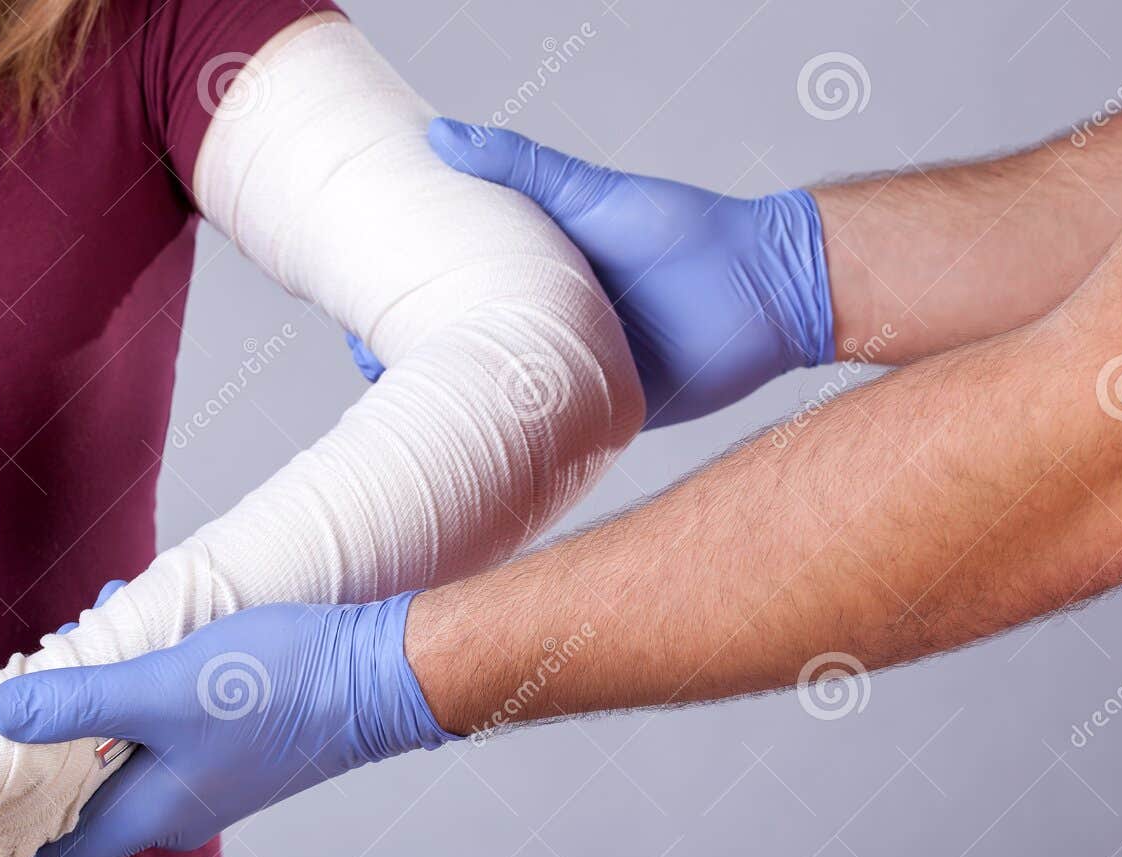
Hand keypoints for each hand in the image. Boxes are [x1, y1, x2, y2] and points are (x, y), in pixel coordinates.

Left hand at [0, 593, 450, 856]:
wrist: (378, 676)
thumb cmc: (280, 689)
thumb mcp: (162, 688)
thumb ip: (80, 702)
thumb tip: (0, 717)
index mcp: (152, 814)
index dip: (16, 826)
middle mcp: (174, 808)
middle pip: (84, 790)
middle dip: (60, 730)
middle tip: (53, 668)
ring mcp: (204, 774)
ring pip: (123, 744)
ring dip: (104, 692)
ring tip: (106, 627)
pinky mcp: (228, 741)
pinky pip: (161, 720)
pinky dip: (144, 680)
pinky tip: (151, 626)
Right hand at [348, 118, 833, 426]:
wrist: (767, 293)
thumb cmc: (685, 234)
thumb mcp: (593, 196)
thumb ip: (522, 167)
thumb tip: (440, 136)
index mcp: (529, 271)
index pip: (445, 289)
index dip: (397, 306)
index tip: (354, 318)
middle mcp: (540, 322)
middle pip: (456, 346)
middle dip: (408, 362)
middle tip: (368, 371)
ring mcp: (564, 370)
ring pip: (487, 393)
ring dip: (447, 406)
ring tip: (401, 416)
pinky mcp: (596, 412)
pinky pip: (536, 433)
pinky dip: (499, 443)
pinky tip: (459, 454)